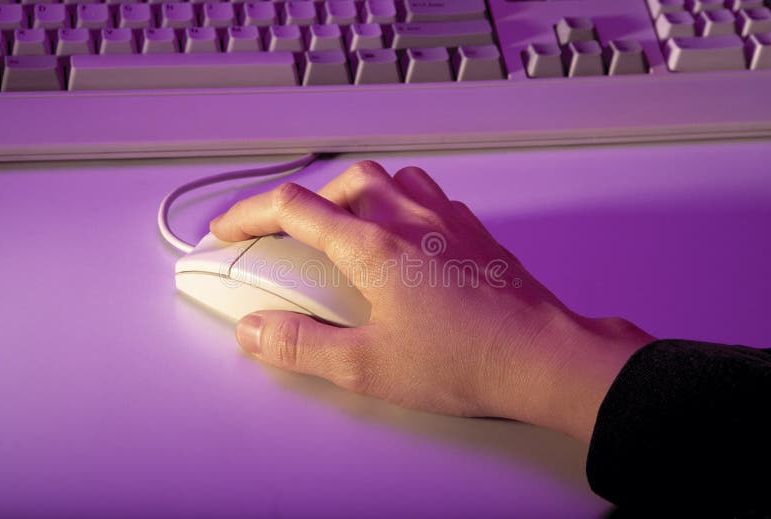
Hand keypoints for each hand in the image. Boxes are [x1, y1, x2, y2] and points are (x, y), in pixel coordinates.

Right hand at [210, 161, 653, 441]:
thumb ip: (301, 346)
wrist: (543, 357)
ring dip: (352, 194)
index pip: (292, 209)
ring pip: (386, 178)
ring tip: (340, 227)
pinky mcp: (473, 231)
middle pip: (340, 183)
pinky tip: (401, 235)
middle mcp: (408, 219)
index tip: (229, 229)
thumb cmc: (468, 360)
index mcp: (373, 246)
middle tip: (283, 233)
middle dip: (301, 203)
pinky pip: (425, 194)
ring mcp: (445, 219)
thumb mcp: (367, 368)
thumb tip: (257, 331)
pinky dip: (397, 202)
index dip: (248, 215)